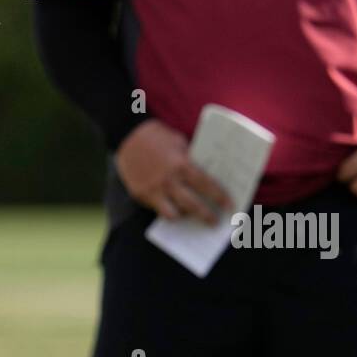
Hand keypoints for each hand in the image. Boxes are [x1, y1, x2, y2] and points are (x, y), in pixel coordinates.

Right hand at [114, 119, 232, 223]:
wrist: (126, 134)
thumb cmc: (156, 135)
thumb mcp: (178, 142)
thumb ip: (189, 160)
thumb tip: (204, 174)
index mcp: (181, 165)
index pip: (207, 186)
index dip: (220, 198)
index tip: (229, 206)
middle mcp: (168, 181)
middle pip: (193, 206)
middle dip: (207, 216)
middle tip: (214, 222)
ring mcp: (153, 190)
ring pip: (173, 215)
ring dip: (184, 217)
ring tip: (189, 216)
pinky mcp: (140, 194)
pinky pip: (156, 209)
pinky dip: (165, 209)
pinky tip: (171, 207)